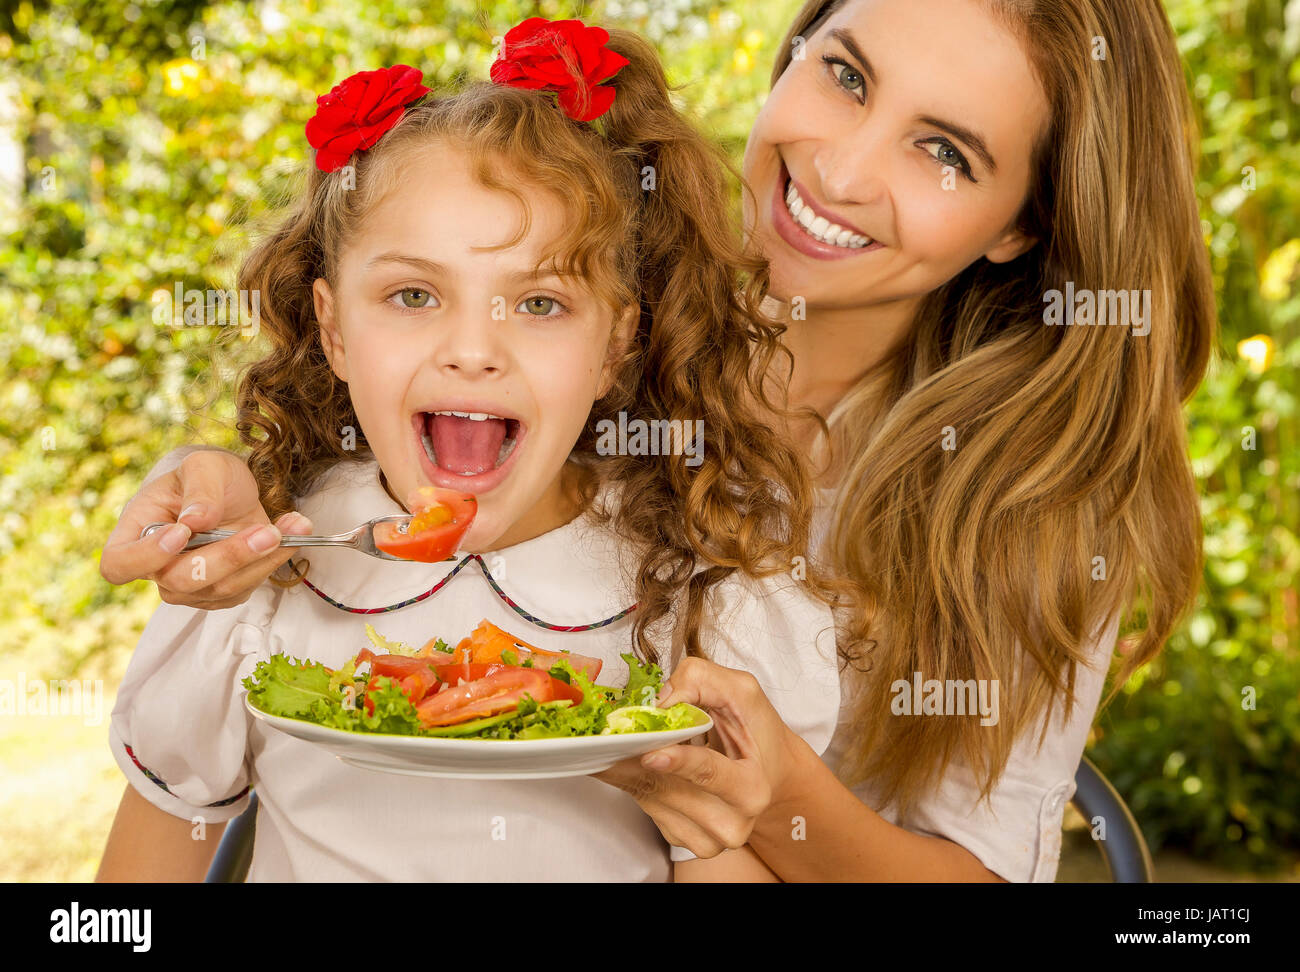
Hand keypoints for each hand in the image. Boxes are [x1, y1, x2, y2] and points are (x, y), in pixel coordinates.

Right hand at [99, 449, 313, 608]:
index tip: (181, 532)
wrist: (232, 491)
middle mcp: (157, 569)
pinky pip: (248, 586)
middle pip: (183, 581)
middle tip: (266, 531)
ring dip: (262, 558)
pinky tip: (294, 533)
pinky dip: (275, 560)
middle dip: (228, 556)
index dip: (146, 556)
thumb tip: (196, 521)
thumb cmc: (205, 477)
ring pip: (223, 588)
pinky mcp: (223, 592)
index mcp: (134, 535)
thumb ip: (199, 490)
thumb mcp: (203, 467)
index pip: (120, 564)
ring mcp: (190, 587)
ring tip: (295, 525)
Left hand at [593, 656, 804, 858]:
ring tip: (616, 743)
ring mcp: (705, 839)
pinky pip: (645, 807)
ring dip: (627, 769)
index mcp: (752, 790)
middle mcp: (731, 823)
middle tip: (611, 739)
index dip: (681, 763)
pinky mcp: (680, 838)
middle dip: (637, 761)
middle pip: (671, 790)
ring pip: (651, 800)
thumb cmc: (755, 730)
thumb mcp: (741, 692)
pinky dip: (631, 780)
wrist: (769, 772)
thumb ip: (703, 683)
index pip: (711, 775)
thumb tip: (660, 702)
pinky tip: (630, 759)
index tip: (651, 753)